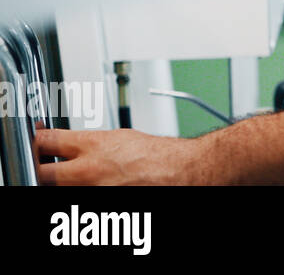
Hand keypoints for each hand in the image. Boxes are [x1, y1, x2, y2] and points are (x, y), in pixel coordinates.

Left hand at [35, 126, 205, 185]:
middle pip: (41, 174)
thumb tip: (69, 146)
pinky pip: (82, 200)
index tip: (38, 142)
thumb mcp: (120, 136)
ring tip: (81, 176)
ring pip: (60, 190)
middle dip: (41, 169)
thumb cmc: (160, 154)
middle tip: (46, 165)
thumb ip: (89, 143)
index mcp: (93, 145)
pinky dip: (85, 191)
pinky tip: (98, 185)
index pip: (46, 142)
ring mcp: (94, 191)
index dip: (38, 142)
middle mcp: (88, 171)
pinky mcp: (101, 208)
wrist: (184, 170)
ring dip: (64, 183)